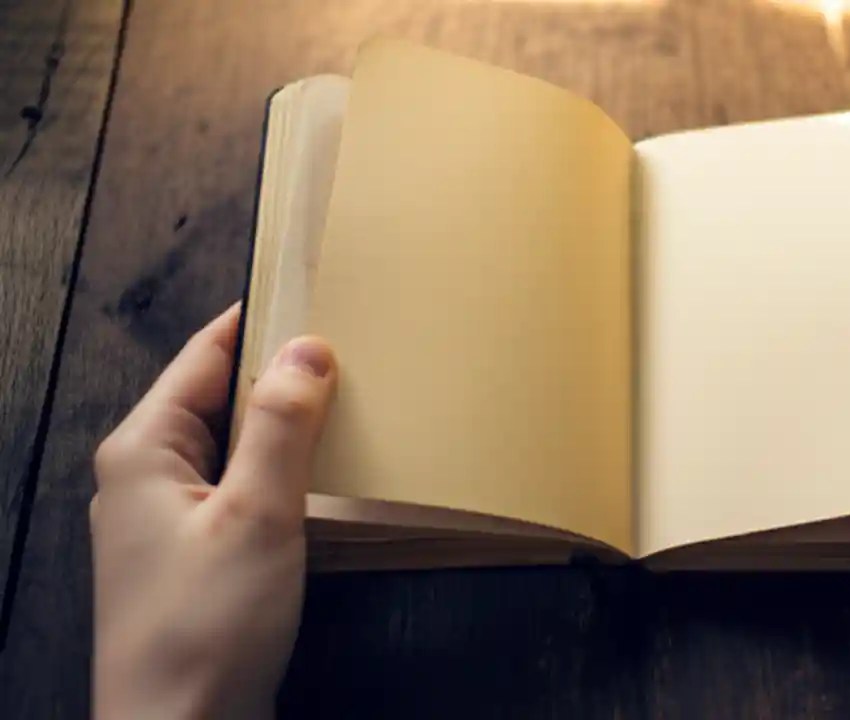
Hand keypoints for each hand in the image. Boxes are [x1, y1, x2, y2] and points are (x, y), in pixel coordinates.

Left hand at [92, 305, 335, 718]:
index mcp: (143, 449)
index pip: (204, 355)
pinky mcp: (195, 558)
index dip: (260, 320)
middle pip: (219, 398)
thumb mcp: (255, 513)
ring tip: (351, 406)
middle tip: (353, 350)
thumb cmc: (206, 626)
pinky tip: (325, 479)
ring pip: (234, 448)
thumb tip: (307, 347)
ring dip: (286, 429)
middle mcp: (145, 476)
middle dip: (282, 375)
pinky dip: (281, 476)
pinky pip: (241, 491)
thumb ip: (281, 426)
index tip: (316, 289)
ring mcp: (167, 520)